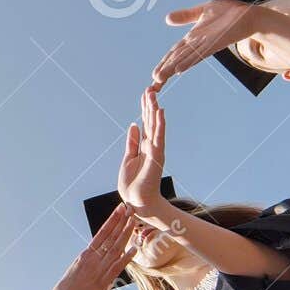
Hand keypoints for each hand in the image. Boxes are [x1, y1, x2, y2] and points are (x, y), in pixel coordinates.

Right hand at [46, 203, 136, 289]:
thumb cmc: (70, 288)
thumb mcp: (78, 268)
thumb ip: (91, 260)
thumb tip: (102, 251)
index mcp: (85, 255)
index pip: (101, 233)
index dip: (112, 220)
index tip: (120, 208)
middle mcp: (92, 260)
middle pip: (110, 238)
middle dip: (121, 222)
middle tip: (130, 208)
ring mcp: (98, 271)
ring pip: (114, 249)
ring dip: (125, 235)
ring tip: (133, 222)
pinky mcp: (102, 284)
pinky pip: (116, 269)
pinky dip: (125, 259)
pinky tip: (133, 249)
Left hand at [117, 88, 166, 212]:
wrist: (137, 201)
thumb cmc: (133, 183)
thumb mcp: (128, 158)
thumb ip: (132, 142)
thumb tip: (134, 124)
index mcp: (144, 146)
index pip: (145, 123)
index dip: (144, 108)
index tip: (145, 93)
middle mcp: (151, 146)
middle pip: (150, 121)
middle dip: (149, 105)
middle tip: (150, 88)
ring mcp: (155, 150)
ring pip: (155, 126)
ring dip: (154, 110)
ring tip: (153, 95)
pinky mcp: (156, 157)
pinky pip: (158, 137)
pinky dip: (159, 125)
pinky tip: (160, 112)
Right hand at [149, 0, 273, 88]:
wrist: (250, 16)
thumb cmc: (230, 13)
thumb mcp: (202, 11)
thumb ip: (186, 16)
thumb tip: (167, 19)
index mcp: (193, 39)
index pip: (173, 53)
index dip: (162, 63)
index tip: (153, 77)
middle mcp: (197, 45)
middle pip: (176, 59)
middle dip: (164, 70)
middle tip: (152, 85)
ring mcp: (206, 45)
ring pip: (184, 59)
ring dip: (171, 69)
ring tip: (159, 79)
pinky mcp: (215, 43)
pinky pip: (199, 53)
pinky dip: (188, 61)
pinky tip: (179, 68)